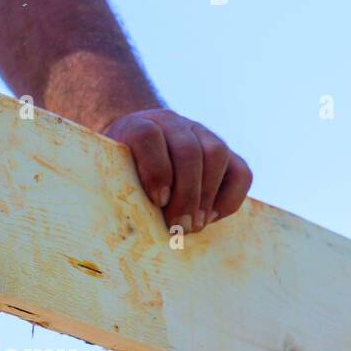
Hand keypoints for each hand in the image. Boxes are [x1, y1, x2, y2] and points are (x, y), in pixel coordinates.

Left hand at [103, 109, 251, 232]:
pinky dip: (230, 198)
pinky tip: (211, 217)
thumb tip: (131, 217)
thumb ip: (118, 184)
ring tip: (194, 225)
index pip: (148, 136)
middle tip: (179, 226)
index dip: (155, 169)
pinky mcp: (225, 153)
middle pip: (188, 149)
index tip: (158, 201)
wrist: (136, 147)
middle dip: (186, 193)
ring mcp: (201, 134)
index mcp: (137, 125)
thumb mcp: (110, 172)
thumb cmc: (118, 169)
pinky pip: (241, 172)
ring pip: (217, 154)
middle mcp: (171, 123)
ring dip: (207, 195)